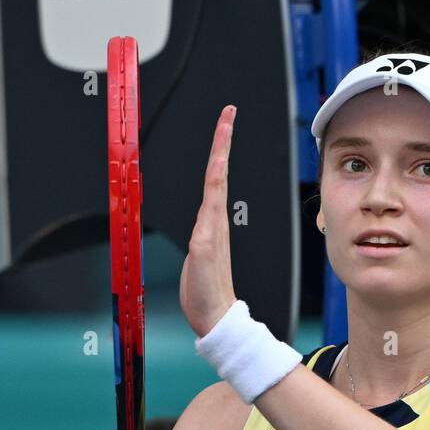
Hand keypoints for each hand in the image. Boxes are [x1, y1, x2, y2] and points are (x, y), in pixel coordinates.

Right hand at [180, 105, 237, 337]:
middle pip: (218, 170)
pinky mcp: (204, 236)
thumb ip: (204, 240)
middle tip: (227, 114)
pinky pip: (209, 199)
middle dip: (221, 140)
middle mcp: (214, 218)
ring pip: (215, 181)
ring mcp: (210, 226)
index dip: (220, 143)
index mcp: (214, 219)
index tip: (227, 118)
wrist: (213, 314)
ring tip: (222, 133)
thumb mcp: (203, 263)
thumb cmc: (208, 294)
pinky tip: (213, 174)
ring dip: (218, 156)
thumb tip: (205, 220)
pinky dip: (211, 180)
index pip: (217, 172)